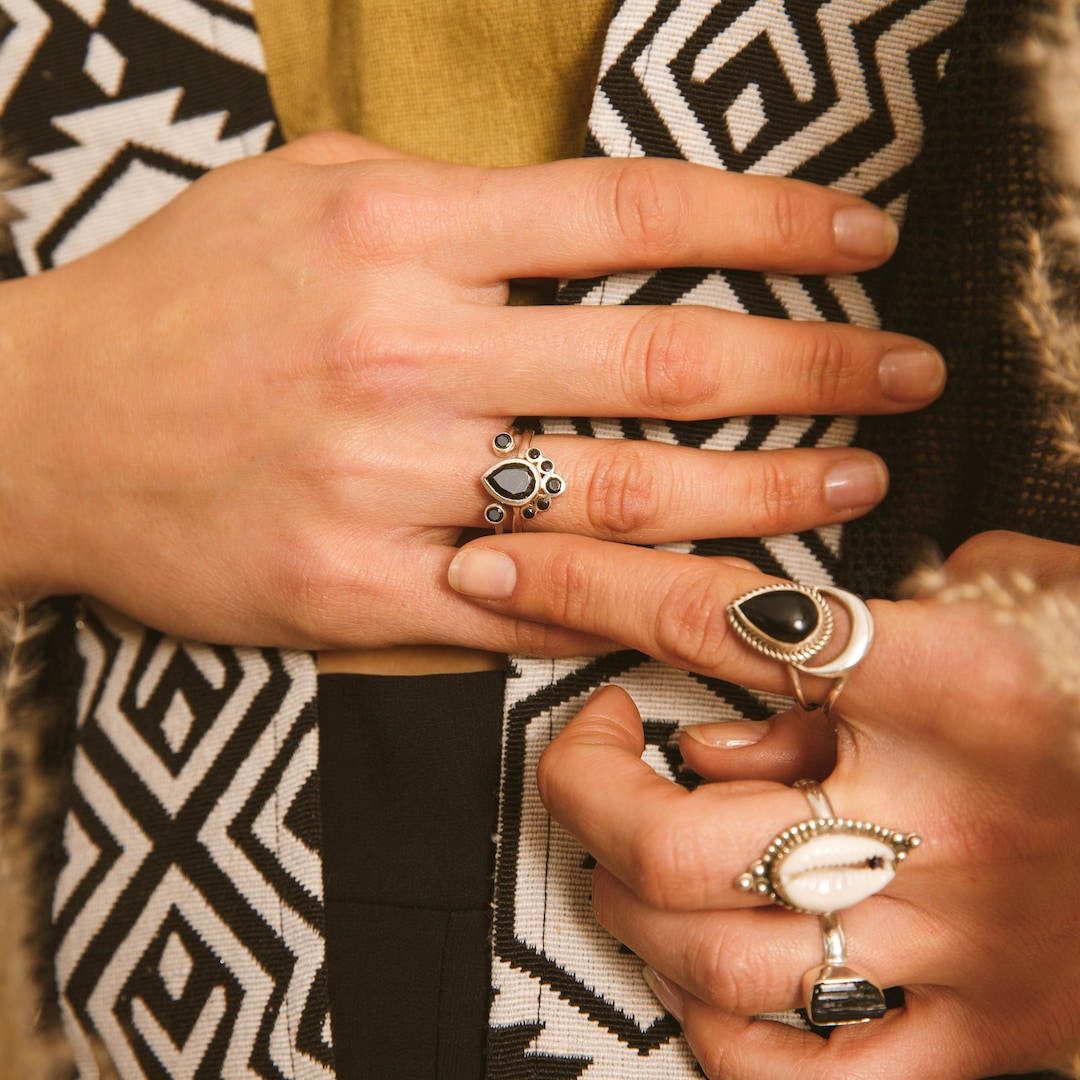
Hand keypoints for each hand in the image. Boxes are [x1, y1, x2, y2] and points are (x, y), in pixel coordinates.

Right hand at [0, 132, 942, 646]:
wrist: (41, 430)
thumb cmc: (178, 304)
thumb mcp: (302, 195)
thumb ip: (446, 203)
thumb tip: (580, 225)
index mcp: (395, 228)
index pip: (631, 211)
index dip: (766, 219)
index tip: (858, 236)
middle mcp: (404, 351)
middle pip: (661, 358)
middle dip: (809, 365)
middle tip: (901, 374)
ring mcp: (383, 483)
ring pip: (618, 497)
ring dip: (758, 494)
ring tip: (849, 484)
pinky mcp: (356, 590)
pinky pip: (529, 604)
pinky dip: (634, 604)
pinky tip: (717, 596)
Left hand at [450, 530, 1079, 1077]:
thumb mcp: (1022, 600)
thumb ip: (882, 617)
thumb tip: (745, 664)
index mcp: (953, 684)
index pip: (718, 621)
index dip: (586, 584)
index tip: (502, 568)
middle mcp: (947, 825)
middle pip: (679, 839)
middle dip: (587, 795)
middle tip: (592, 753)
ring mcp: (960, 953)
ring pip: (715, 963)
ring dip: (635, 903)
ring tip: (640, 854)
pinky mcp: (980, 1044)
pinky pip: (797, 1076)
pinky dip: (717, 1025)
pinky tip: (715, 966)